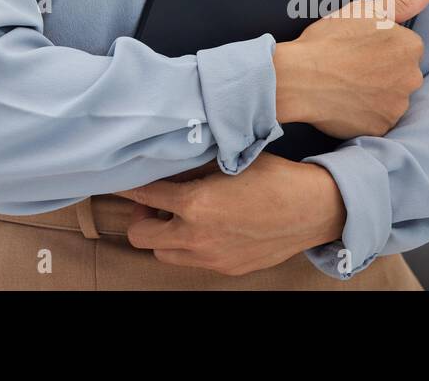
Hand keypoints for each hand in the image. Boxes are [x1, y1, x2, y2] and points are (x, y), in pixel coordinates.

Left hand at [112, 154, 344, 274]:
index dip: (127, 187)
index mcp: (194, 205)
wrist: (310, 209)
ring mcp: (211, 258)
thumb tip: (166, 159)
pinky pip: (192, 262)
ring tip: (178, 216)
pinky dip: (188, 246)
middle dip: (140, 217)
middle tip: (154, 202)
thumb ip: (192, 165)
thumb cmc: (272, 176)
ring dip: (163, 236)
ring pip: (163, 255)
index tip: (117, 180)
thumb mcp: (226, 160)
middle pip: (140, 236)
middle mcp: (197, 237)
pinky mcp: (226, 269)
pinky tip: (204, 227)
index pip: (143, 196)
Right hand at [274, 0, 428, 139]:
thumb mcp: (364, 10)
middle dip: (382, 70)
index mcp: (410, 47)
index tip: (358, 47)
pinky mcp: (381, 127)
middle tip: (350, 65)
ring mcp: (397, 105)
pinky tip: (345, 101)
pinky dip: (365, 112)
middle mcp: (412, 78)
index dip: (379, 46)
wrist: (299, 77)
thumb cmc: (329, 39)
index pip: (404, 47)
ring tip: (345, 83)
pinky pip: (378, 119)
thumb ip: (402, 0)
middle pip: (401, 73)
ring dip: (375, 92)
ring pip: (390, 97)